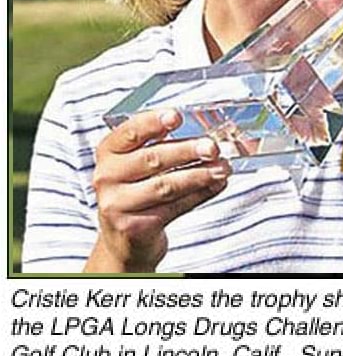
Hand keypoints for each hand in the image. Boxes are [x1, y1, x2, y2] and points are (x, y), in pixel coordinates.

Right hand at [89, 110, 230, 271]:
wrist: (123, 240)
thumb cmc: (136, 191)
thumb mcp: (136, 164)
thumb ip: (160, 146)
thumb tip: (204, 135)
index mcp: (108, 152)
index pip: (130, 132)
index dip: (153, 122)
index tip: (177, 116)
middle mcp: (107, 177)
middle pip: (152, 159)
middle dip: (187, 151)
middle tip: (212, 147)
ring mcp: (118, 205)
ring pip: (166, 186)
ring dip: (199, 175)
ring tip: (222, 168)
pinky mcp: (135, 227)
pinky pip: (174, 208)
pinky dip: (200, 195)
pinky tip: (216, 185)